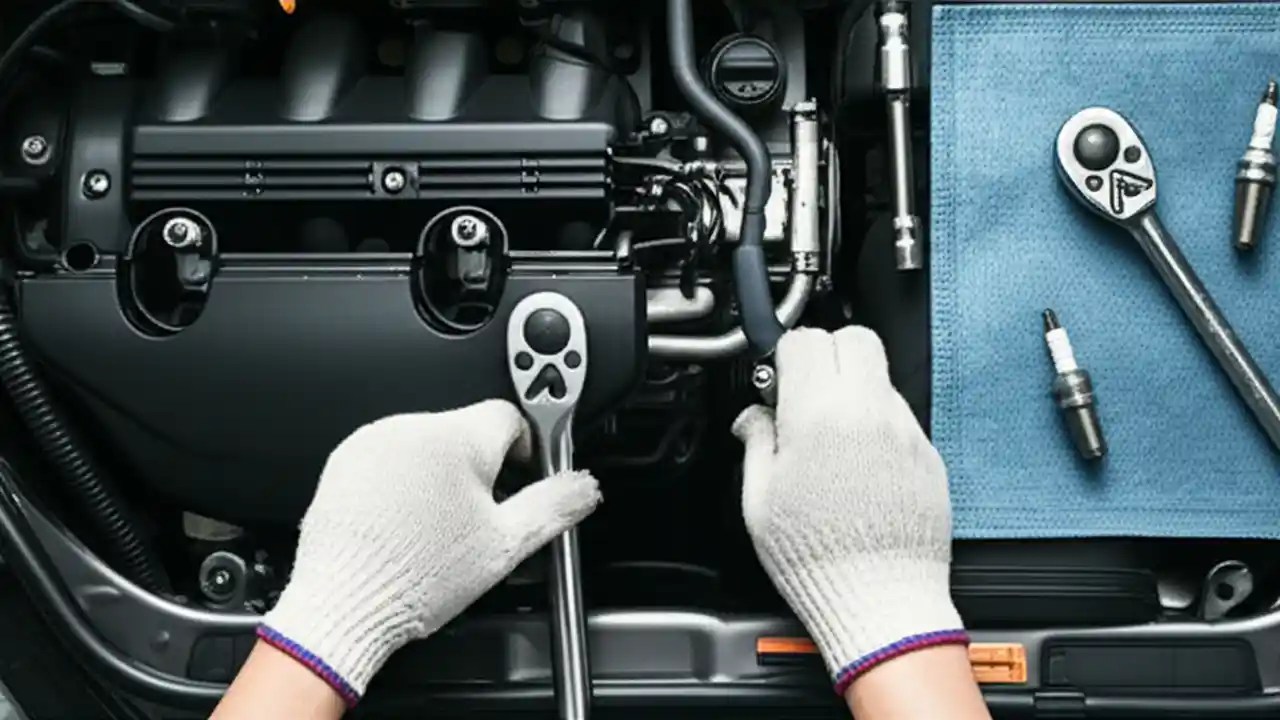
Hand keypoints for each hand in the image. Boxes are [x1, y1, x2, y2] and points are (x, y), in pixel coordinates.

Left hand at [258, 400, 599, 705]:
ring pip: (428, 446)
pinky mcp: (346, 461)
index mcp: (457, 438)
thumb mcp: (505, 545)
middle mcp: (412, 428)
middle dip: (481, 469)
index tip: (521, 478)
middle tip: (476, 520)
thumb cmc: (416, 578)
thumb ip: (554, 505)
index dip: (526, 449)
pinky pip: (390, 458)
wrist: (343, 604)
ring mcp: (374, 442)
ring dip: (440, 475)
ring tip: (434, 529)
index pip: (510, 416)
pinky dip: (402, 483)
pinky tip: (404, 525)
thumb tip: (584, 486)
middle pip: (468, 432)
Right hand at [733, 327, 965, 695]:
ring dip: (854, 394)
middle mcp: (868, 414)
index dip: (786, 357)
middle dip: (828, 356)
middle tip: (808, 393)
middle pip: (854, 338)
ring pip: (880, 378)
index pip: (806, 341)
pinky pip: (901, 419)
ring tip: (833, 442)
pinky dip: (879, 429)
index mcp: (818, 416)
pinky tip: (860, 469)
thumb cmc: (819, 558)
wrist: (880, 600)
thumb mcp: (761, 500)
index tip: (779, 385)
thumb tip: (754, 418)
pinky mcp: (929, 455)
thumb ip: (757, 443)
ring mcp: (905, 432)